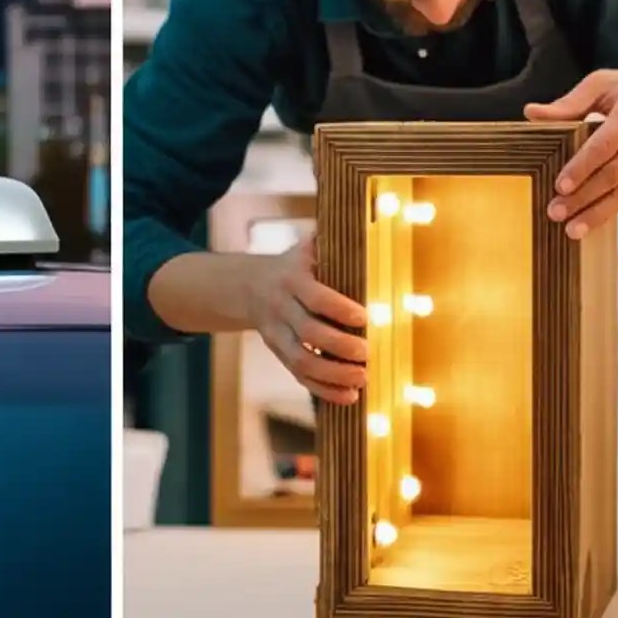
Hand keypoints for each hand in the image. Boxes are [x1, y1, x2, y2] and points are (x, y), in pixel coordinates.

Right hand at [246, 235, 368, 404]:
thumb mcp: (306, 248)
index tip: (365, 318)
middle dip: (341, 347)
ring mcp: (277, 336)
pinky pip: (299, 377)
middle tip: (368, 354)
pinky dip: (324, 390)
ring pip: (302, 362)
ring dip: (334, 375)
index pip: (316, 297)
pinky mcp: (280, 354)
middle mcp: (281, 309)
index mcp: (291, 279)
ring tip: (363, 378)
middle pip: (309, 333)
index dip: (340, 309)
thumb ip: (328, 240)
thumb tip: (363, 222)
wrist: (249, 287)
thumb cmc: (294, 266)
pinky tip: (349, 396)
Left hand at [523, 67, 617, 238]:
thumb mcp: (609, 83)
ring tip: (571, 229)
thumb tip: (530, 113)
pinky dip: (616, 208)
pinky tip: (594, 219)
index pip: (604, 145)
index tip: (560, 186)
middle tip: (554, 213)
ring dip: (599, 213)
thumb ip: (570, 101)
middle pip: (614, 173)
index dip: (581, 168)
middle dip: (583, 197)